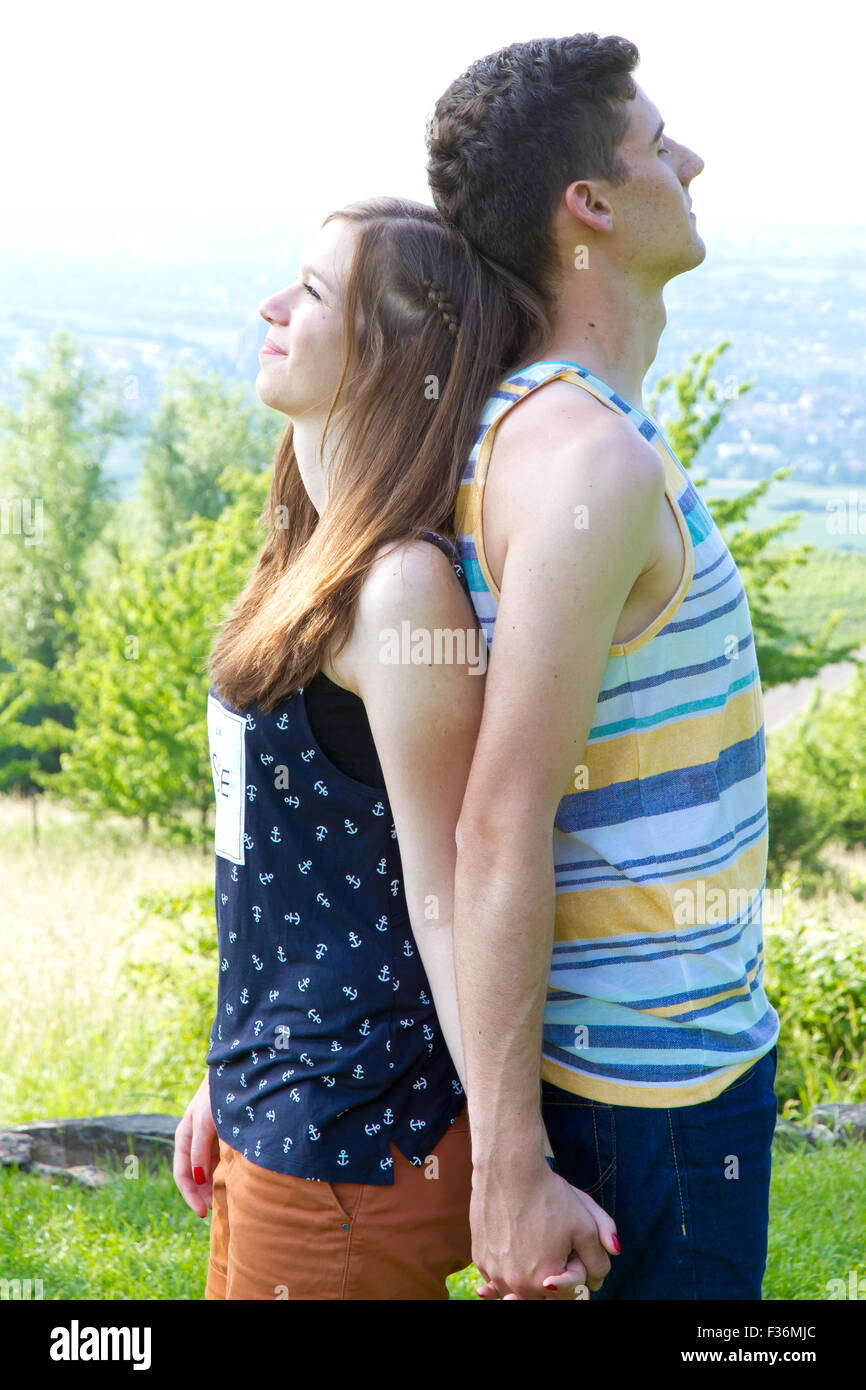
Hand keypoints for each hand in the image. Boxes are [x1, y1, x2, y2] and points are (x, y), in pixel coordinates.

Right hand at [173, 1073, 219, 1217]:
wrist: (232, 1074)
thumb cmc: (215, 1096)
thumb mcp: (205, 1121)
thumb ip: (199, 1149)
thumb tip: (198, 1179)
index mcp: (183, 1138)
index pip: (182, 1175)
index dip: (190, 1196)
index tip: (202, 1212)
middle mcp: (193, 1142)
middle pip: (194, 1177)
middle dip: (201, 1196)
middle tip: (216, 1212)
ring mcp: (207, 1140)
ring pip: (206, 1172)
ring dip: (212, 1188)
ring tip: (225, 1203)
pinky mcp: (220, 1138)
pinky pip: (218, 1162)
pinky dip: (222, 1175)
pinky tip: (232, 1183)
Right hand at [471, 1158, 618, 1300]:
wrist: (509, 1169)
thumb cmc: (549, 1197)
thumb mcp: (585, 1226)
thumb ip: (599, 1259)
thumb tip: (599, 1281)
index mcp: (545, 1282)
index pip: (565, 1295)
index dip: (572, 1274)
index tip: (569, 1251)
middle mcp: (516, 1284)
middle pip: (539, 1295)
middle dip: (550, 1277)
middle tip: (551, 1245)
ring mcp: (493, 1272)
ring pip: (515, 1287)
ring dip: (526, 1275)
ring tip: (532, 1243)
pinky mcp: (478, 1258)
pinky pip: (496, 1274)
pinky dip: (506, 1266)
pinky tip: (514, 1242)